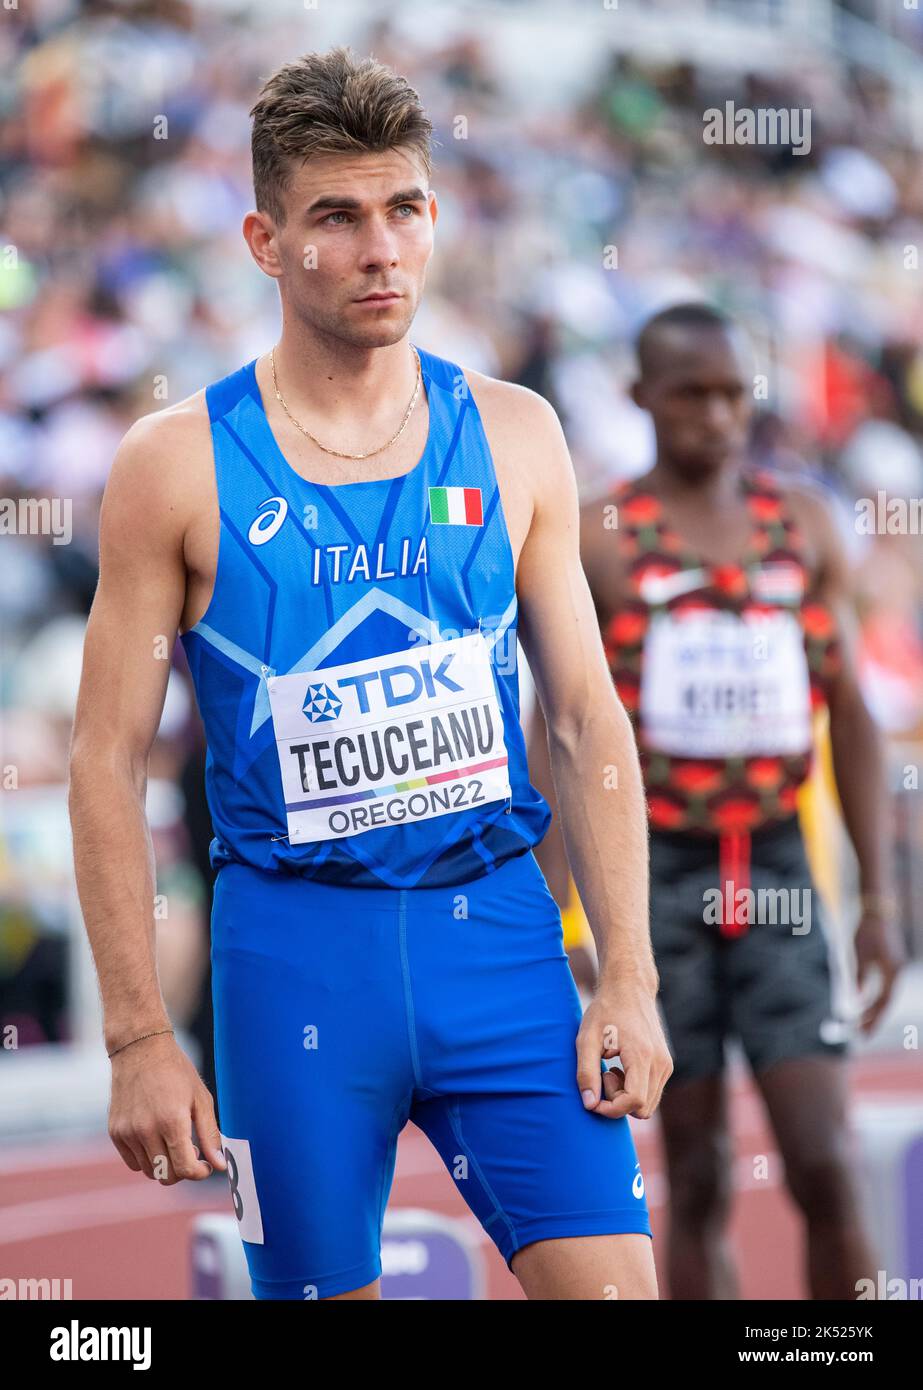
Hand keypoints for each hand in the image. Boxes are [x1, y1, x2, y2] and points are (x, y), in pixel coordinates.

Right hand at [108, 1033, 226, 1183]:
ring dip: (166, 1165)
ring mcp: (127, 1133)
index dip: (200, 1172)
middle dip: (184, 1171)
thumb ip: (210, 1134)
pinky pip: (133, 1163)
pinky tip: (157, 1139)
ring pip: (150, 1171)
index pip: (185, 1169)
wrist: (140, 1050)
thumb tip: (220, 1165)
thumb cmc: (177, 1072)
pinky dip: (147, 1159)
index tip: (206, 1165)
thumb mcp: (201, 1099)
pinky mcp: (115, 1132)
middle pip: (167, 1176)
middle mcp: (146, 1130)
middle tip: (192, 1151)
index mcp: (172, 1121)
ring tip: (174, 1141)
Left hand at [576, 980, 672, 1119]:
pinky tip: (620, 1068)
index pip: (634, 1101)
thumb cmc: (605, 1010)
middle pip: (643, 1108)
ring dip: (626, 1097)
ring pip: (648, 1104)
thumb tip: (590, 1105)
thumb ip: (586, 1072)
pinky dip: (634, 1090)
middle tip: (603, 1076)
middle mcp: (660, 1063)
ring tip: (610, 1070)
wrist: (629, 988)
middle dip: (618, 1103)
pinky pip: (652, 1093)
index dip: (611, 1109)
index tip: (593, 1098)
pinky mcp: (665, 1064)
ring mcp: (666, 1064)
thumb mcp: (586, 1039)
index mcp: (642, 1055)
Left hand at [855, 910, 903, 1033]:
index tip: (861, 1033)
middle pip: (887, 1002)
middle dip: (874, 1019)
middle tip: (859, 1036)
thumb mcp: (859, 952)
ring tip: (860, 1026)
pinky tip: (865, 1007)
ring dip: (874, 1011)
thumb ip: (860, 976)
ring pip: (887, 997)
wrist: (878, 910)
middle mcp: (898, 973)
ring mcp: (896, 969)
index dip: (874, 1019)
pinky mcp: (892, 966)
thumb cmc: (867, 930)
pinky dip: (876, 1000)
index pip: (884, 1002)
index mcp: (892, 971)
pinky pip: (885, 989)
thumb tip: (857, 1000)